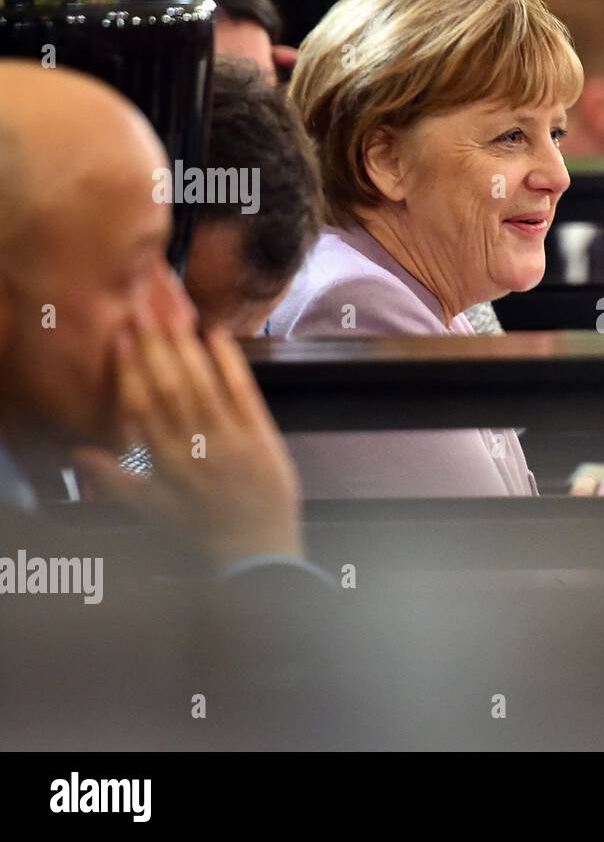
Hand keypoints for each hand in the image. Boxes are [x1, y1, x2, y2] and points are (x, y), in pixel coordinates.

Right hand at [74, 267, 301, 567]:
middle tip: (143, 311)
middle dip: (155, 347)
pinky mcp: (261, 437)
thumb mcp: (152, 512)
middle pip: (170, 388)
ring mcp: (231, 441)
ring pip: (203, 387)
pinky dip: (230, 364)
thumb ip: (115, 480)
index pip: (142, 407)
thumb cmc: (203, 533)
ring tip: (173, 316)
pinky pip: (243, 393)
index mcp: (166, 463)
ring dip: (187, 348)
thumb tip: (81, 454)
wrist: (257, 552)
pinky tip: (218, 337)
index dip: (129, 369)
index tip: (120, 338)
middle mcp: (196, 448)